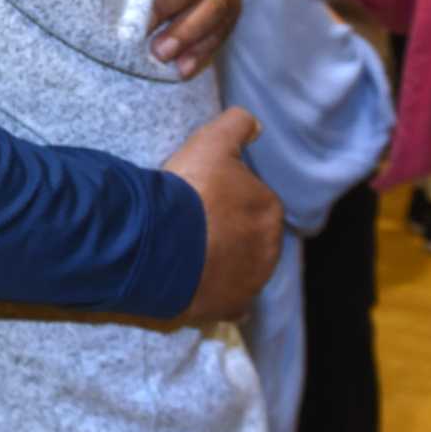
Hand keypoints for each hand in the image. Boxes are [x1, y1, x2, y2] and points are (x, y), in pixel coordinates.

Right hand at [163, 107, 282, 323]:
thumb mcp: (211, 142)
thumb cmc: (190, 190)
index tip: (205, 196)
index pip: (255, 200)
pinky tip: (202, 287)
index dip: (230, 197)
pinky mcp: (229, 308)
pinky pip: (233, 304)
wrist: (162, 243)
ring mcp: (251, 282)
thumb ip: (237, 125)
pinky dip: (223, 297)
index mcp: (269, 209)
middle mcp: (269, 249)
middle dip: (231, 232)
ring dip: (226, 263)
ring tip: (190, 253)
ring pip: (243, 269)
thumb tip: (254, 123)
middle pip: (251, 237)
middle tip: (195, 224)